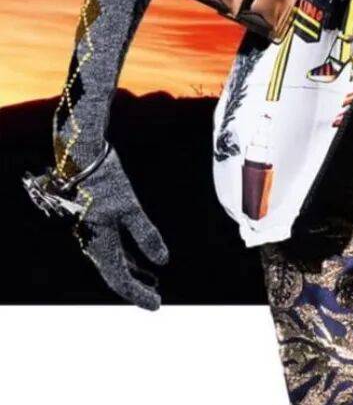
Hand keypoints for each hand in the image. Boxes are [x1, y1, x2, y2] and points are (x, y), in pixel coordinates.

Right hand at [63, 145, 169, 309]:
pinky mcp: (95, 220)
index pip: (120, 280)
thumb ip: (145, 235)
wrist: (80, 158)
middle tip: (155, 297)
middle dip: (136, 286)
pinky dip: (126, 255)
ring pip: (114, 261)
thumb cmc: (105, 181)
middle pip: (116, 274)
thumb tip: (163, 261)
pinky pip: (111, 247)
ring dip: (133, 271)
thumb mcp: (130, 207)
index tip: (156, 305)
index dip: (138, 294)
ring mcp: (93, 232)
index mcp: (100, 245)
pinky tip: (138, 255)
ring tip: (151, 279)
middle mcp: (94, 243)